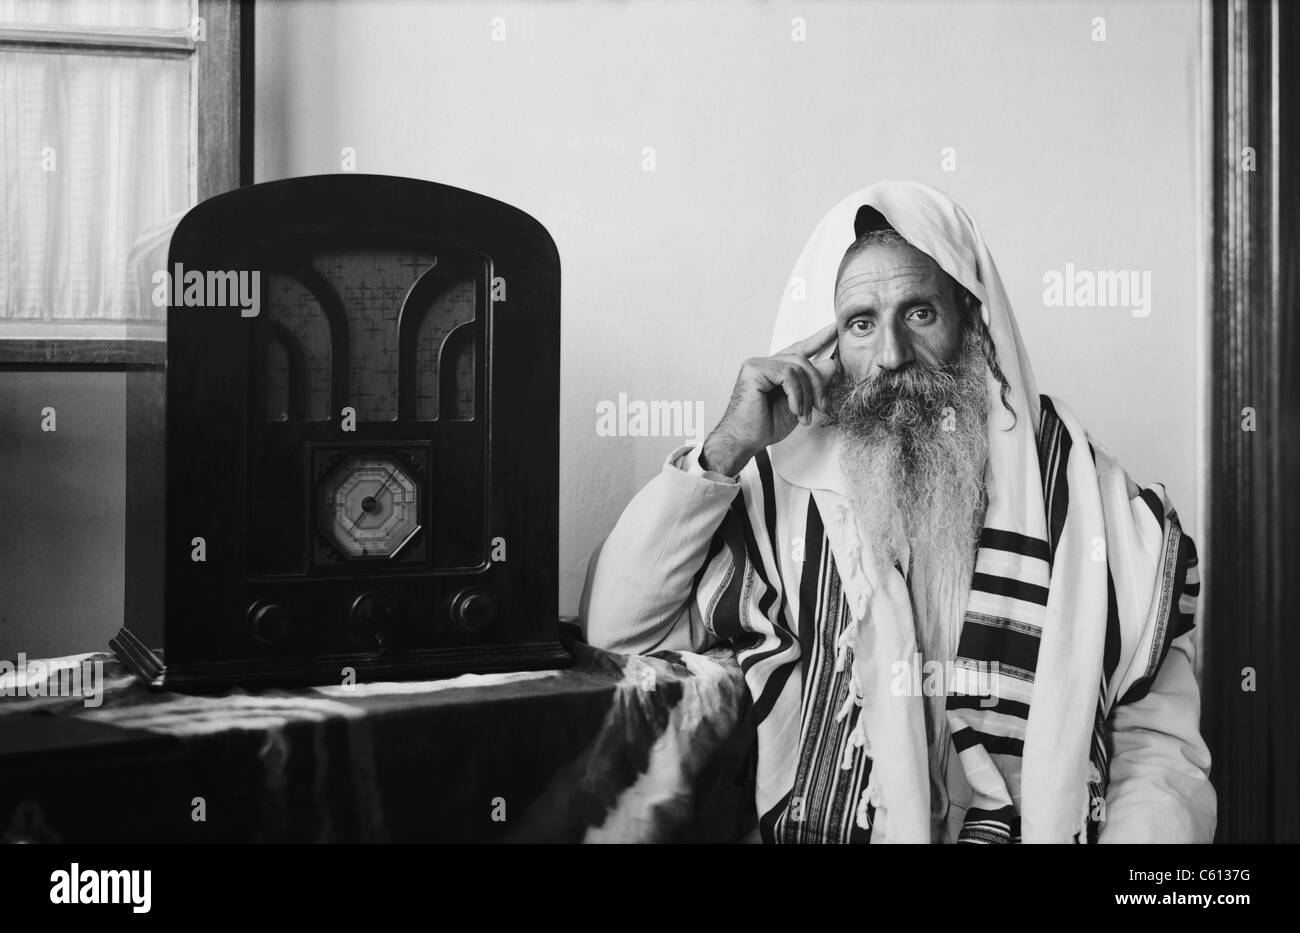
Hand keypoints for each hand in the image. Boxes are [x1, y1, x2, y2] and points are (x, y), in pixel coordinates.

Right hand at [700, 323, 838, 475]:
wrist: (743, 441)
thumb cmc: (765, 426)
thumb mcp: (799, 404)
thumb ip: (812, 385)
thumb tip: (830, 364)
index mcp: (773, 370)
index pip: (798, 350)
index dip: (817, 340)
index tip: (833, 330)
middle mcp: (764, 364)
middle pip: (802, 359)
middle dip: (817, 384)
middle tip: (821, 406)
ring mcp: (757, 364)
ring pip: (797, 367)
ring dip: (807, 395)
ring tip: (803, 416)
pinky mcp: (753, 370)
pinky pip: (787, 374)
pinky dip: (796, 395)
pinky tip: (794, 410)